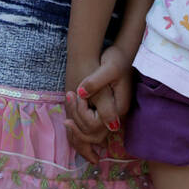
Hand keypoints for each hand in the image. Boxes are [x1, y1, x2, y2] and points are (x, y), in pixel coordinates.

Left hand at [65, 46, 133, 162]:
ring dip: (75, 124)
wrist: (121, 53)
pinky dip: (78, 122)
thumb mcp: (108, 68)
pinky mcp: (103, 109)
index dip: (81, 113)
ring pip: (90, 134)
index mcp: (118, 107)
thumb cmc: (117, 59)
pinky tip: (70, 110)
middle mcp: (115, 115)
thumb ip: (95, 82)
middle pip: (92, 135)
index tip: (75, 94)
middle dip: (76, 121)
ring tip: (67, 102)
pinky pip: (89, 126)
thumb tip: (81, 95)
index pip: (95, 125)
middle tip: (68, 97)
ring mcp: (109, 113)